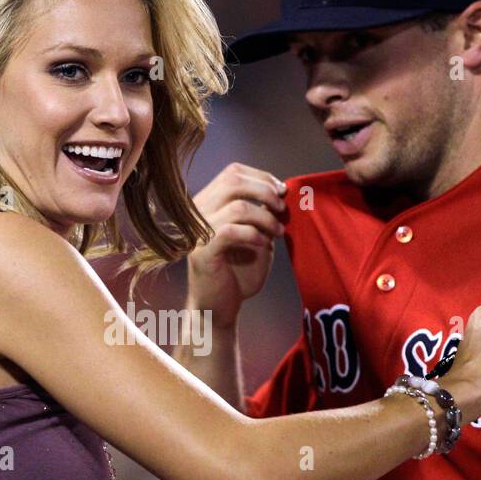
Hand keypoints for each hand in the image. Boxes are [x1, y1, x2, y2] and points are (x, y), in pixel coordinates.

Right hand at [186, 162, 287, 324]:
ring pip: (237, 207)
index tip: (282, 192)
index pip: (233, 172)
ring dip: (265, 218)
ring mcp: (198, 232)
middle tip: (282, 209)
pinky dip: (254, 235)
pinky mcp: (203, 252)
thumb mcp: (255, 235)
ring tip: (277, 233)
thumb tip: (279, 190)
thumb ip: (262, 212)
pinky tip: (263, 245)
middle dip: (265, 191)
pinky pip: (232, 231)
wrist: (219, 306)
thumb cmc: (237, 272)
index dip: (262, 177)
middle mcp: (198, 212)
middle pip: (233, 181)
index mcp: (208, 202)